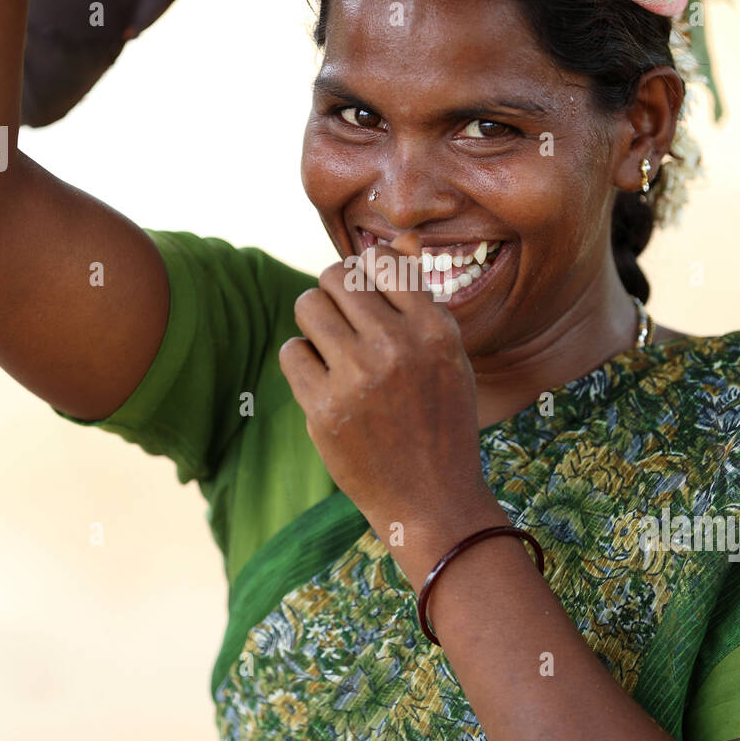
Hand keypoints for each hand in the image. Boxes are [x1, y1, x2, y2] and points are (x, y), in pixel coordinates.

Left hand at [278, 235, 492, 566]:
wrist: (432, 500)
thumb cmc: (441, 420)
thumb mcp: (448, 355)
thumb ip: (420, 298)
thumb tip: (395, 240)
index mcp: (433, 328)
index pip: (379, 260)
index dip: (365, 273)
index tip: (367, 298)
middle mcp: (396, 346)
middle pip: (335, 277)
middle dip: (334, 293)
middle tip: (344, 322)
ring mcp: (357, 377)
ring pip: (307, 306)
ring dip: (314, 321)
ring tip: (331, 348)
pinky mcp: (323, 408)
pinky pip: (291, 351)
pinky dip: (302, 361)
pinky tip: (323, 381)